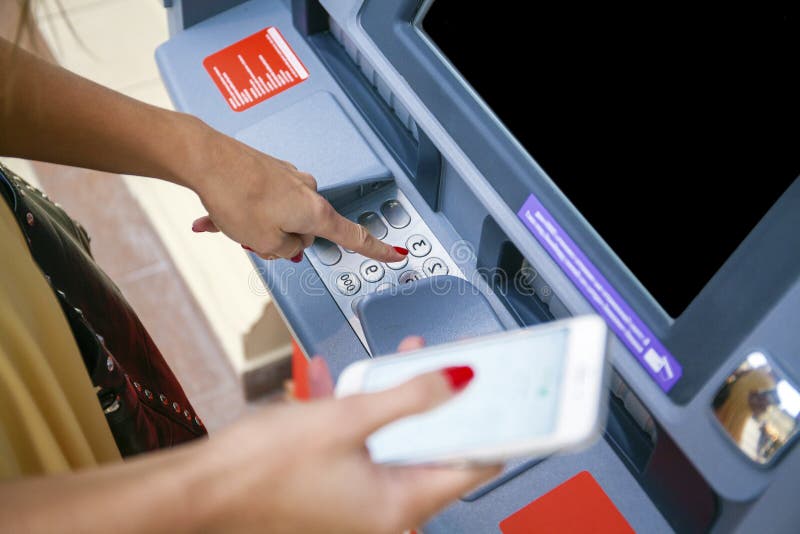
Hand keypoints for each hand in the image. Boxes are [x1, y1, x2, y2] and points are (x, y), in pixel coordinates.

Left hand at [184, 124, 406, 262]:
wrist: (205, 159)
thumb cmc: (236, 197)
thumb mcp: (264, 243)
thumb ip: (286, 250)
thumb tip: (290, 243)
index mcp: (315, 212)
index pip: (353, 237)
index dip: (376, 249)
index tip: (396, 255)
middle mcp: (307, 191)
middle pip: (304, 230)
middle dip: (279, 240)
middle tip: (250, 240)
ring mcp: (288, 178)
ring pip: (277, 217)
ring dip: (253, 226)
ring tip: (224, 224)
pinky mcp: (268, 171)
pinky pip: (260, 202)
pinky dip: (241, 212)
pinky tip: (215, 216)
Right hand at [202, 337, 500, 533]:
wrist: (204, 490)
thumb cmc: (262, 469)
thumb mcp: (346, 419)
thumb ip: (409, 397)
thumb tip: (460, 378)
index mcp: (399, 505)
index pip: (474, 464)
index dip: (498, 425)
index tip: (517, 397)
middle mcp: (387, 511)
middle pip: (442, 450)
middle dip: (452, 404)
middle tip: (466, 367)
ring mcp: (365, 501)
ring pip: (407, 445)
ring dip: (413, 404)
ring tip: (418, 364)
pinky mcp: (345, 488)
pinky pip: (378, 449)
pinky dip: (382, 417)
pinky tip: (374, 385)